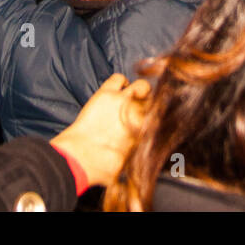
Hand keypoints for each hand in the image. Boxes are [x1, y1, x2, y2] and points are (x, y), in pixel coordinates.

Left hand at [51, 73, 151, 188]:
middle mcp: (141, 114)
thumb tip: (141, 141)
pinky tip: (116, 91)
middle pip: (154, 100)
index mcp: (148, 131)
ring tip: (130, 98)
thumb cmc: (105, 165)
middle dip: (149, 104)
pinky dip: (120, 83)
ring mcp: (124, 101)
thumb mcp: (131, 161)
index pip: (162, 116)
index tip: (152, 117)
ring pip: (142, 86)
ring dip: (139, 91)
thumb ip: (140, 147)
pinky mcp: (106, 93)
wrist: (82, 156)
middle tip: (139, 109)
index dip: (157, 116)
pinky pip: (119, 78)